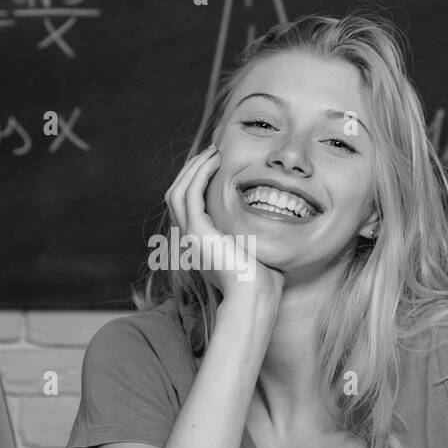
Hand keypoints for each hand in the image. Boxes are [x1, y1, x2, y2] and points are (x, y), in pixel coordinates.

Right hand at [165, 145, 283, 301]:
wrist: (255, 295)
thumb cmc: (262, 278)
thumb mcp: (254, 249)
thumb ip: (252, 232)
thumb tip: (270, 215)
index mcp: (200, 243)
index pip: (188, 205)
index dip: (197, 181)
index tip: (216, 164)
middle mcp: (190, 238)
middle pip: (177, 194)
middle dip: (192, 170)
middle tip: (212, 152)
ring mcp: (190, 235)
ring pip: (178, 190)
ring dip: (193, 167)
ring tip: (213, 152)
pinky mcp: (196, 231)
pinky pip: (190, 193)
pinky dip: (199, 174)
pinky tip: (215, 162)